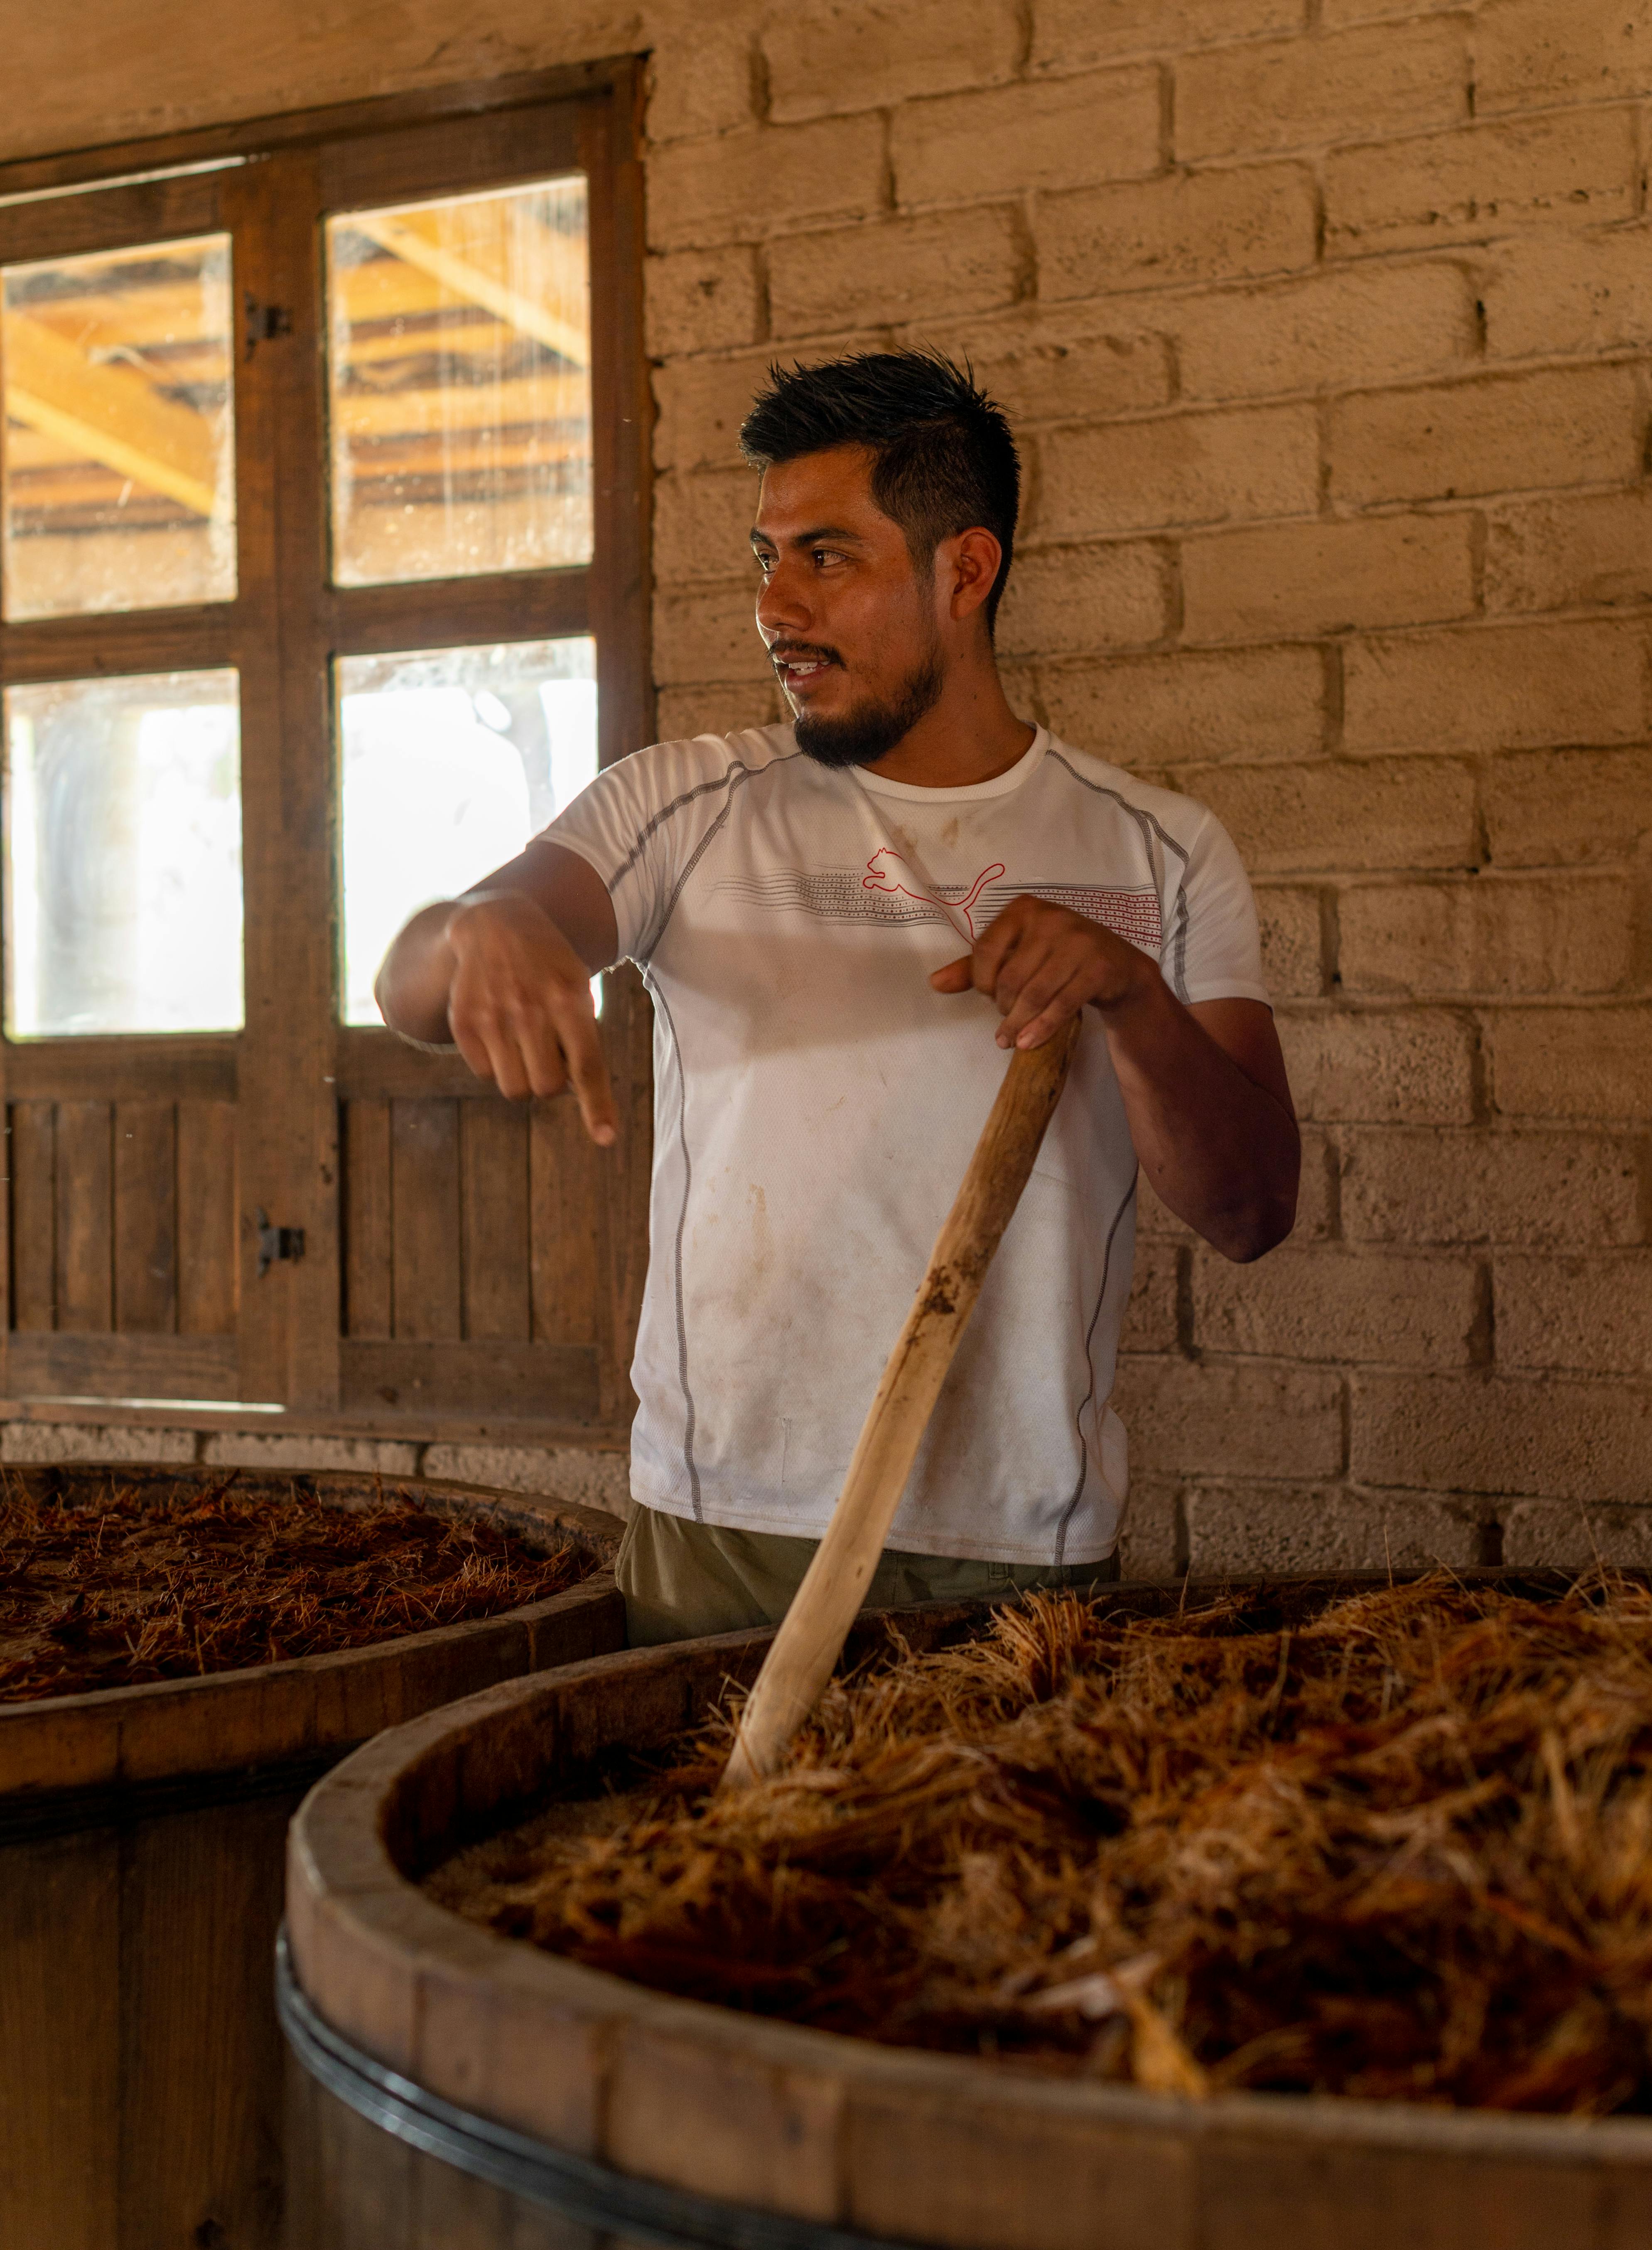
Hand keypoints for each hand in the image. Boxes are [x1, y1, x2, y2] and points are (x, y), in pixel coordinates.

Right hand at [445, 893, 616, 1143]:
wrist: (494, 925)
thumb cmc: (548, 967)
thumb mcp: (577, 987)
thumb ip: (582, 1036)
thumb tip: (578, 1092)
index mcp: (569, 999)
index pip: (587, 1065)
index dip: (598, 1106)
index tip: (607, 1138)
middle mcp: (530, 1009)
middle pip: (547, 1088)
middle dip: (552, 1083)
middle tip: (549, 1055)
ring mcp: (493, 1016)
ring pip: (514, 1089)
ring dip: (524, 1079)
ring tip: (525, 1046)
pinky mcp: (464, 1021)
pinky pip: (485, 1074)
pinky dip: (496, 1064)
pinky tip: (499, 1032)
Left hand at [929, 895, 1155, 1049]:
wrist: (1118, 966)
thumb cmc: (1058, 957)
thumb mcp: (1019, 953)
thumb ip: (976, 967)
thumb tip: (935, 983)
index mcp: (1024, 909)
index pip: (986, 949)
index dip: (981, 981)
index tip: (988, 995)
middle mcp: (1052, 918)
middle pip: (1010, 977)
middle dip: (1002, 1007)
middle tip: (1005, 1020)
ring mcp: (1079, 942)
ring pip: (1035, 994)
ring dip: (1018, 1024)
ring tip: (1009, 1041)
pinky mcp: (1098, 968)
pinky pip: (1062, 1005)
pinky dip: (1043, 1028)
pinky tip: (1030, 1043)